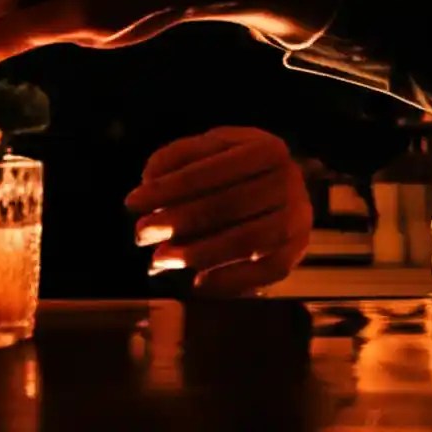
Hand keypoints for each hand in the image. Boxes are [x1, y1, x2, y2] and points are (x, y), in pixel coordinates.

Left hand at [125, 127, 312, 295]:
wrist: (283, 186)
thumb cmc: (233, 165)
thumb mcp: (209, 149)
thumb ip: (176, 157)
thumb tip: (150, 179)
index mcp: (267, 148)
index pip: (210, 170)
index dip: (168, 187)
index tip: (133, 202)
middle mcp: (290, 181)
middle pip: (227, 206)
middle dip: (178, 222)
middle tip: (140, 234)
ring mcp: (298, 218)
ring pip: (246, 241)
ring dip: (198, 254)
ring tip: (159, 260)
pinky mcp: (298, 250)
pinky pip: (265, 272)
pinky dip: (230, 281)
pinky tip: (196, 283)